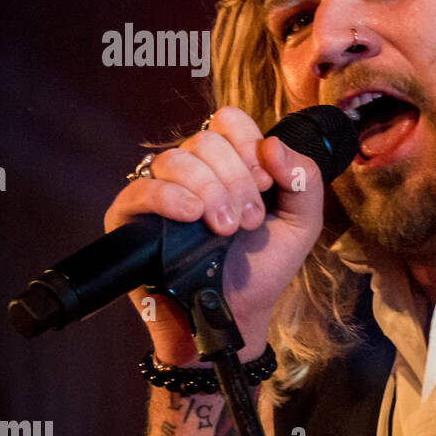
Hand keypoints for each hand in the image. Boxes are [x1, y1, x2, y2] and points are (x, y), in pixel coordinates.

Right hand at [103, 107, 324, 363]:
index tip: (266, 183)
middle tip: (248, 221)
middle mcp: (193, 171)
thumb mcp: (302, 222)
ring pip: (176, 160)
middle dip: (236, 180)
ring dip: (210, 192)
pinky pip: (142, 187)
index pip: (229, 121)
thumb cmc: (263, 269)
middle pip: (206, 141)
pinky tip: (192, 215)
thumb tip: (273, 144)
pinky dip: (170, 196)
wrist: (236, 314)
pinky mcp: (130, 215)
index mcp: (230, 164)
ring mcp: (160, 191)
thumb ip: (304, 178)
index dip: (248, 145)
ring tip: (225, 229)